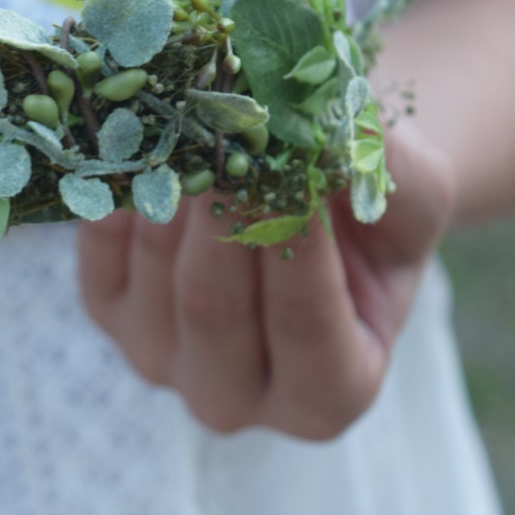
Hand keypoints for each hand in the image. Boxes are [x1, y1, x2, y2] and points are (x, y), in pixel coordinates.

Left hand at [76, 121, 455, 439]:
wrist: (307, 208)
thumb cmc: (372, 222)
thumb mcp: (412, 203)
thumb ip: (394, 179)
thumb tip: (339, 133)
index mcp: (324, 397)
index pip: (304, 325)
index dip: (300, 245)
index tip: (300, 168)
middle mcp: (231, 398)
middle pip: (214, 305)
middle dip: (226, 212)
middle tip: (234, 130)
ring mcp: (154, 358)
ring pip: (158, 269)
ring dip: (177, 189)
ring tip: (197, 116)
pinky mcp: (103, 309)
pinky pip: (103, 246)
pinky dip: (125, 189)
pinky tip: (151, 136)